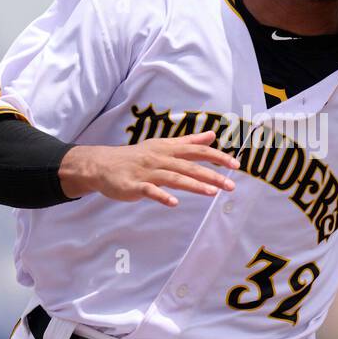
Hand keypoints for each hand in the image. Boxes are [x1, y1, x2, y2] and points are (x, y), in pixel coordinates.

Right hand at [58, 130, 239, 206]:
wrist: (102, 164)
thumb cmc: (136, 156)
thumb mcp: (163, 145)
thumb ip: (189, 142)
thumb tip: (212, 135)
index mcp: (168, 149)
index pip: (197, 151)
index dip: (217, 157)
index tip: (235, 165)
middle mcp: (160, 158)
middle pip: (190, 166)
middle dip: (212, 175)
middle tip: (231, 185)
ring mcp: (146, 172)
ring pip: (174, 178)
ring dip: (193, 185)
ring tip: (212, 193)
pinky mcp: (133, 185)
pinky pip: (149, 191)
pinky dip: (161, 196)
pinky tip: (174, 203)